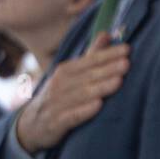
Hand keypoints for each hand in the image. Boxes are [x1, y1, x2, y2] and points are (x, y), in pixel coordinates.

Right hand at [15, 32, 129, 153]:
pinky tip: (98, 106)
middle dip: (108, 69)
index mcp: (65, 70)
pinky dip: (84, 111)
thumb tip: (107, 34)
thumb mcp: (71, 73)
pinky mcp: (56, 123)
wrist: (32, 124)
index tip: (127, 49)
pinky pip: (71, 116)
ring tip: (119, 81)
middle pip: (88, 76)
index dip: (108, 55)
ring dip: (100, 88)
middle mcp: (60, 84)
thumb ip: (90, 55)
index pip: (90, 60)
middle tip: (127, 63)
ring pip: (82, 94)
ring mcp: (57, 104)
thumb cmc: (59, 94)